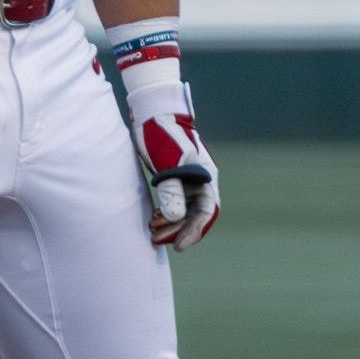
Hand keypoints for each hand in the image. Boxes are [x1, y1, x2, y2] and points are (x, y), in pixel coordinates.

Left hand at [126, 90, 219, 249]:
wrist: (153, 112)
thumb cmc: (161, 134)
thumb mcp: (167, 163)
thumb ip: (171, 189)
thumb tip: (175, 218)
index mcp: (205, 177)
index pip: (206, 212)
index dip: (193, 231)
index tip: (178, 246)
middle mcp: (201, 181)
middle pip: (195, 215)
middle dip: (178, 230)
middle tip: (157, 241)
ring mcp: (190, 180)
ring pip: (185, 210)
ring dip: (171, 224)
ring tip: (153, 232)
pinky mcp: (177, 178)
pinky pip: (177, 203)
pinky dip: (166, 213)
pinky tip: (154, 219)